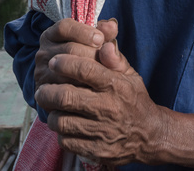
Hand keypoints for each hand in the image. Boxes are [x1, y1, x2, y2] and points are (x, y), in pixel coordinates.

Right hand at [34, 18, 116, 88]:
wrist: (82, 98)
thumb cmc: (92, 66)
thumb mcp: (100, 50)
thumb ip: (107, 37)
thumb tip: (112, 26)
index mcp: (53, 35)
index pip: (64, 27)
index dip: (84, 32)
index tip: (101, 39)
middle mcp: (43, 52)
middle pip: (70, 48)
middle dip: (92, 54)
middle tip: (106, 61)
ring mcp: (41, 72)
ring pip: (68, 70)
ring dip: (89, 73)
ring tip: (102, 75)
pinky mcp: (44, 91)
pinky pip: (62, 89)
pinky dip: (81, 88)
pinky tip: (92, 89)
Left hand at [36, 39, 168, 165]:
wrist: (150, 135)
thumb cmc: (134, 100)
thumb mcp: (130, 75)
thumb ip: (114, 58)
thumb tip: (103, 42)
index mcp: (115, 85)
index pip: (85, 69)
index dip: (64, 63)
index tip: (54, 61)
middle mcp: (108, 108)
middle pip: (66, 97)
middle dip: (48, 91)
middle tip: (43, 88)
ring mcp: (101, 131)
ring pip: (62, 121)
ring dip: (52, 113)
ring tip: (52, 107)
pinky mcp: (96, 150)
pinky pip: (66, 141)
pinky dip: (60, 133)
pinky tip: (64, 125)